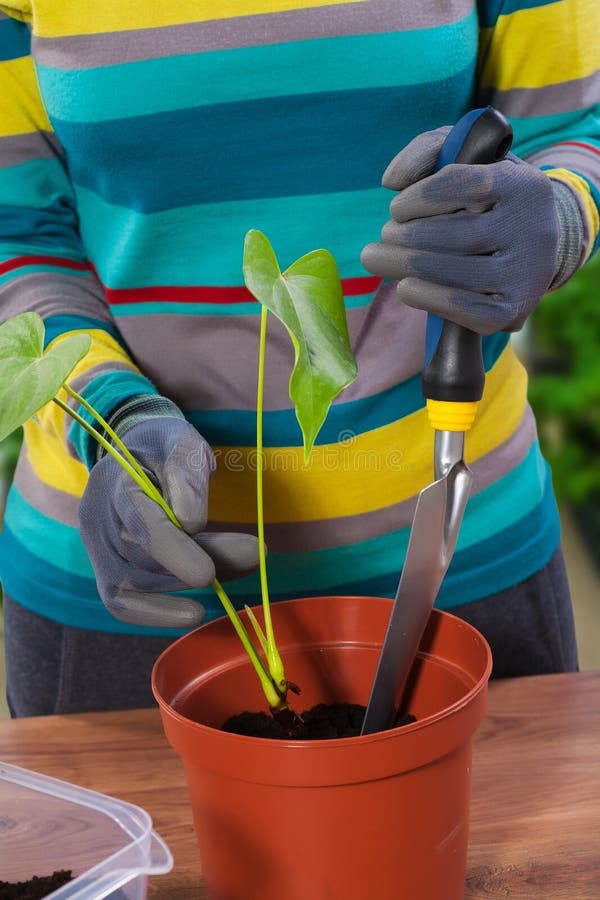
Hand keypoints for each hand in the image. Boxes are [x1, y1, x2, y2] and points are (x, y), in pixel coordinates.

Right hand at [79, 418, 259, 628]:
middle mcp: (98, 518)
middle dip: (202, 559)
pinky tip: (194, 613)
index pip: (139, 522)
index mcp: (115, 480)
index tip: (208, 573)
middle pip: (144, 556)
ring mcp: (99, 548)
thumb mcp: (184, 444)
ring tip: (244, 560)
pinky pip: (125, 604)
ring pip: (141, 583)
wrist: (137, 454)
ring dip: (193, 581)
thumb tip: (191, 525)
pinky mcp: (109, 571)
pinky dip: (160, 613)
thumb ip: (188, 477)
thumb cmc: (166, 448)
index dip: (174, 550)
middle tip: (256, 552)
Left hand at [361, 126, 561, 334]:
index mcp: (525, 186)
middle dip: (409, 235)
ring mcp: (527, 276)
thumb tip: (391, 179)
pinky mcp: (512, 311)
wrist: (525, 252)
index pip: (470, 185)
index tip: (397, 207)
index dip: (424, 196)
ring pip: (460, 272)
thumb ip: (426, 151)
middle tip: (385, 234)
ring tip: (376, 257)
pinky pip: (467, 309)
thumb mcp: (464, 161)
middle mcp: (534, 231)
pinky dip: (429, 298)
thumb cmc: (483, 200)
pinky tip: (404, 288)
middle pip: (461, 235)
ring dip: (407, 265)